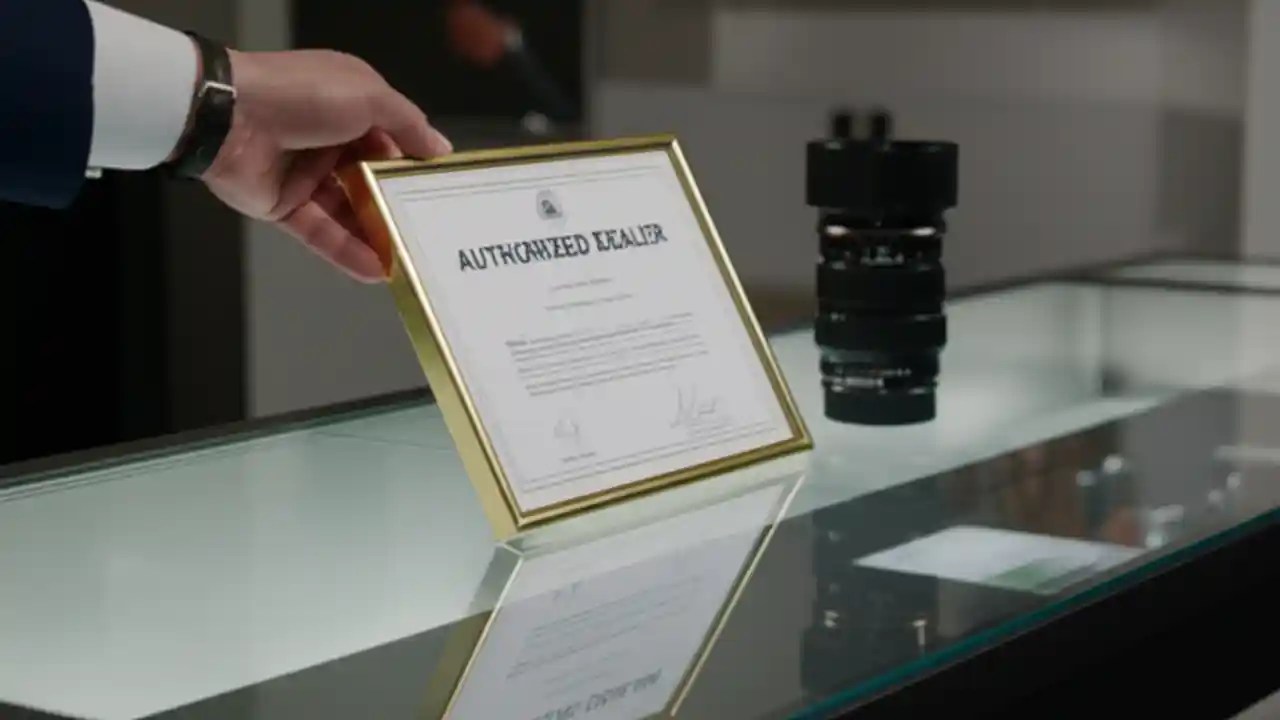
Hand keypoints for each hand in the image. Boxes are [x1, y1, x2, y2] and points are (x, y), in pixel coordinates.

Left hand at [201, 49, 452, 282]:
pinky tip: (376, 271)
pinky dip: (347, 252)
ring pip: (350, 212)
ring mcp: (306, 174)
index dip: (415, 166)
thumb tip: (440, 148)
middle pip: (373, 181)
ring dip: (377, 236)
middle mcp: (329, 140)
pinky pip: (322, 233)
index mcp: (350, 106)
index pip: (393, 142)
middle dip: (399, 207)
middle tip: (429, 234)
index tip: (440, 192)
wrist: (226, 116)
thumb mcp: (369, 96)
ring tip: (408, 263)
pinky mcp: (285, 205)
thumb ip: (409, 124)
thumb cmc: (299, 94)